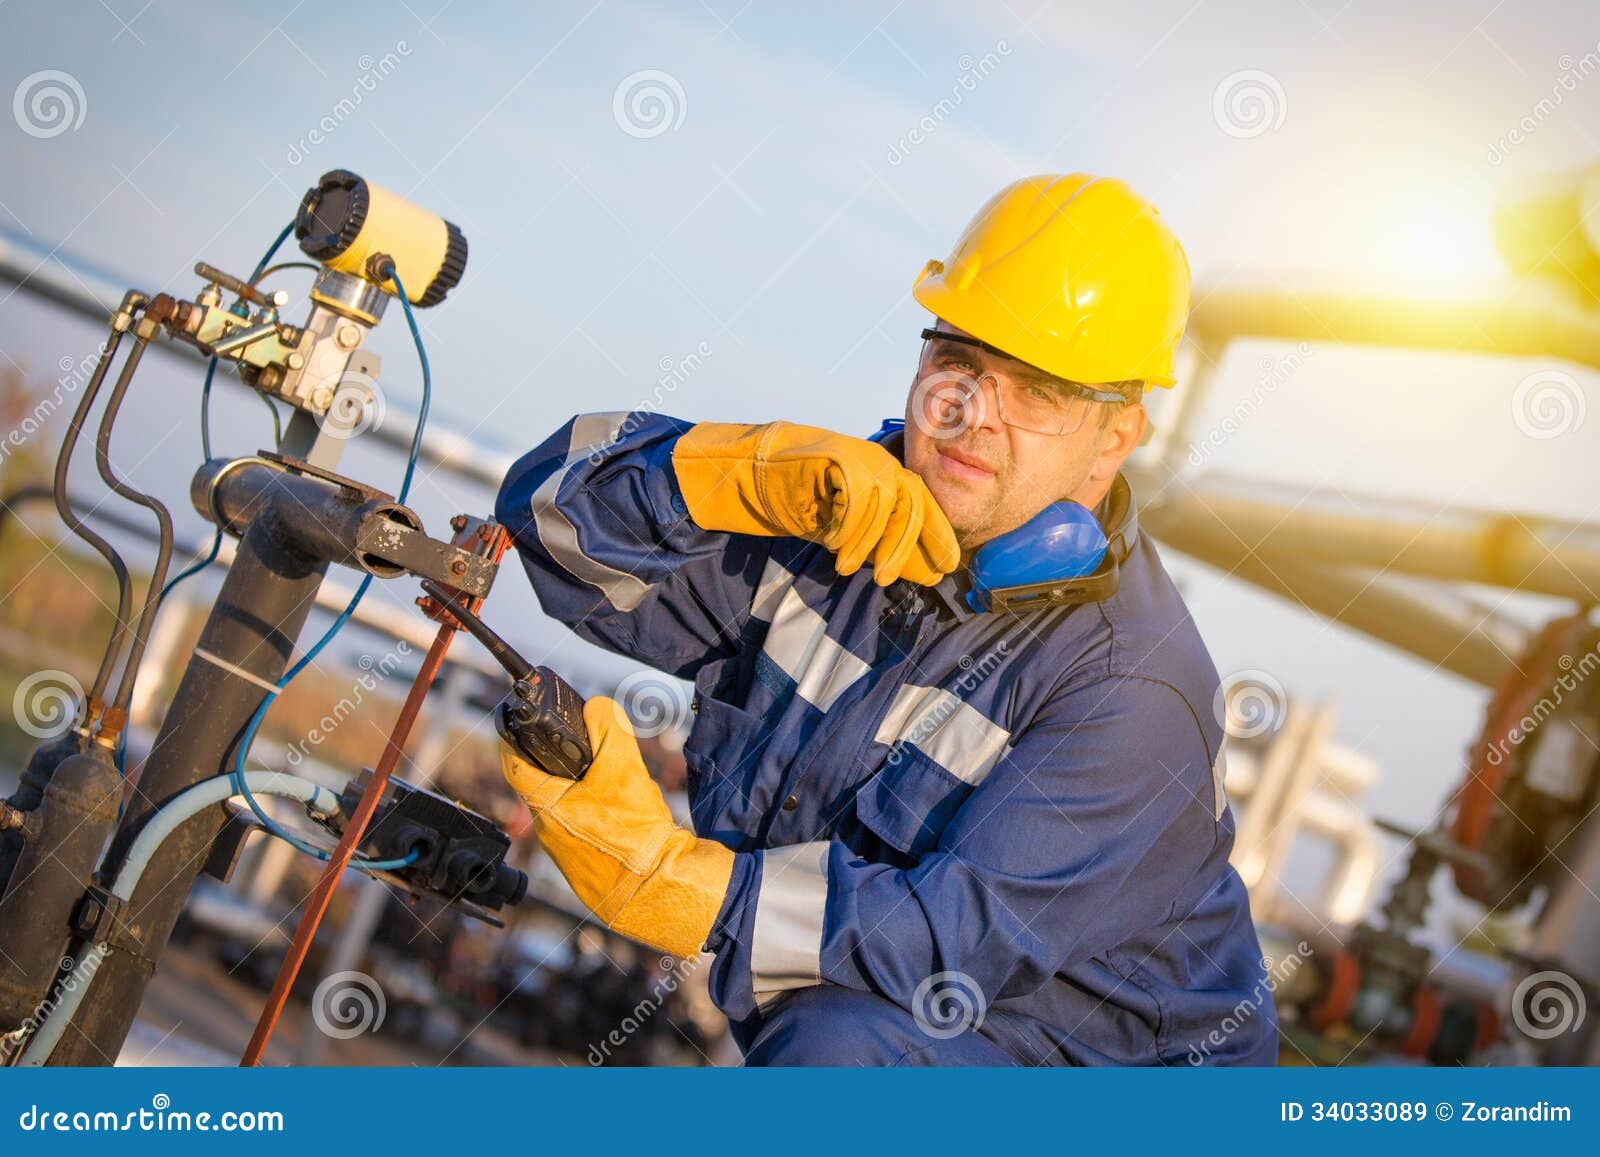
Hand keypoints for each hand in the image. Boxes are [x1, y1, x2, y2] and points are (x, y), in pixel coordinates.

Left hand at [500, 697, 733, 957]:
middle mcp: (547, 830)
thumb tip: (597, 708)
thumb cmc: (632, 835)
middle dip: (564, 760)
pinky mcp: (587, 864)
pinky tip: (627, 813)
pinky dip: (600, 812)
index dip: (515, 736)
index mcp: (545, 805)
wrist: (656, 891)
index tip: (523, 720)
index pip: (512, 762)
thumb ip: (608, 728)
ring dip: (586, 788)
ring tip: (618, 781)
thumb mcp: (622, 768)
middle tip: (588, 745)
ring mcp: (566, 851)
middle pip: (544, 783)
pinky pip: (586, 827)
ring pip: (568, 805)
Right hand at [671, 421, 959, 585]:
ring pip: (883, 507)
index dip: (939, 537)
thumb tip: (925, 573)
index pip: (925, 506)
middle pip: (910, 508)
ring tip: (844, 567)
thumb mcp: (852, 529)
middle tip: (883, 580)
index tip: (948, 567)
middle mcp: (885, 465)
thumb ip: (882, 543)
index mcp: (893, 478)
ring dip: (863, 545)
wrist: (763, 470)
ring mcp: (865, 459)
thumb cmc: (809, 503)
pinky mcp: (843, 457)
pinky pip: (857, 500)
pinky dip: (847, 528)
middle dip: (900, 549)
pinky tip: (833, 542)